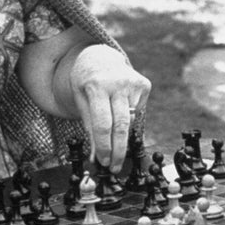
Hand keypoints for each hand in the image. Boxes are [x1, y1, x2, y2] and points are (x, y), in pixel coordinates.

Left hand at [67, 45, 150, 170]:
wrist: (98, 57)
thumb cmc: (86, 82)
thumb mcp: (80, 101)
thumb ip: (90, 128)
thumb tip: (96, 158)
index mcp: (96, 86)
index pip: (102, 124)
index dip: (104, 146)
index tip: (104, 162)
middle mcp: (117, 82)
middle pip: (121, 126)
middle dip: (118, 150)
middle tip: (115, 167)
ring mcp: (133, 82)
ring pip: (130, 121)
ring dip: (121, 136)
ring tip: (112, 138)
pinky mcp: (144, 84)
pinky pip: (136, 111)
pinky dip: (128, 117)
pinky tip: (118, 107)